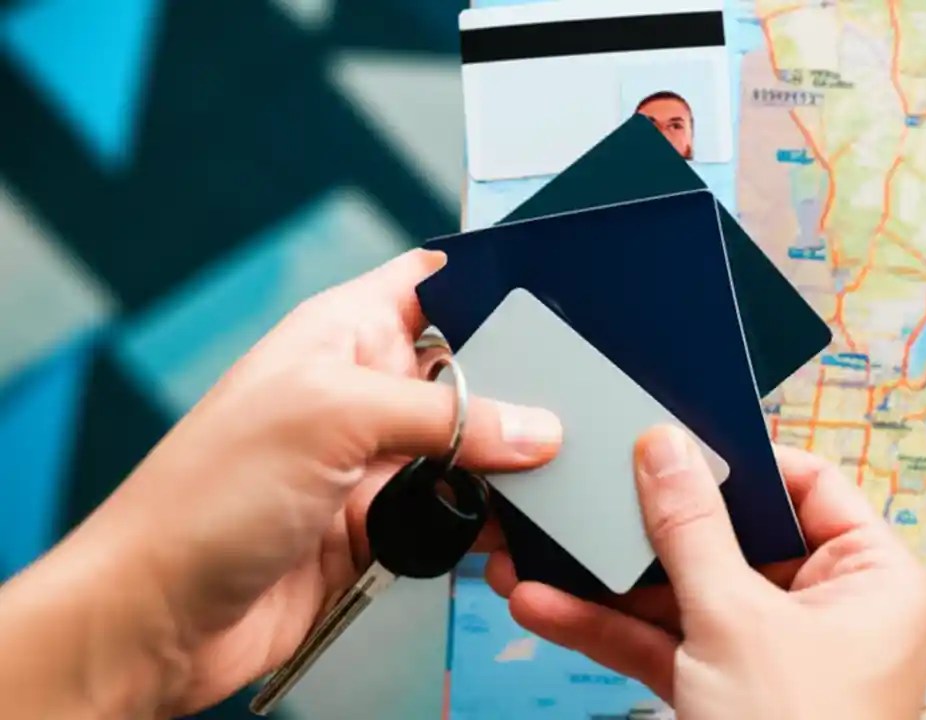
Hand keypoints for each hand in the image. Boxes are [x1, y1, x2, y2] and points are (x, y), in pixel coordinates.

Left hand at [0, 250, 562, 717]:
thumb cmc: (204, 497)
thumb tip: (534, 428)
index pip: (429, 282)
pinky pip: (457, 514)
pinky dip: (490, 523)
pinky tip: (517, 530)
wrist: (161, 618)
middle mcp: (362, 392)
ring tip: (559, 472)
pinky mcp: (383, 526)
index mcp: (341, 334)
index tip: (552, 301)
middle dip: (521, 385)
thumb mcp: (331, 419)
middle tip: (578, 403)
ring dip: (511, 464)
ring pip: (471, 449)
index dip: (486, 282)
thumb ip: (443, 417)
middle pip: (468, 372)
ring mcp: (374, 462)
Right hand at [487, 427, 925, 718]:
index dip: (738, 464)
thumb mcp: (736, 622)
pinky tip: (547, 607)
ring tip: (539, 553)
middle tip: (593, 494)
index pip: (807, 486)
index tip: (672, 442)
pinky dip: (611, 629)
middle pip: (732, 538)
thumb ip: (692, 529)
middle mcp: (828, 607)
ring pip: (687, 593)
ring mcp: (772, 651)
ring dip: (611, 582)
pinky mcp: (726, 689)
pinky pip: (668, 643)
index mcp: (871, 577)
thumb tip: (665, 448)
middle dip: (650, 529)